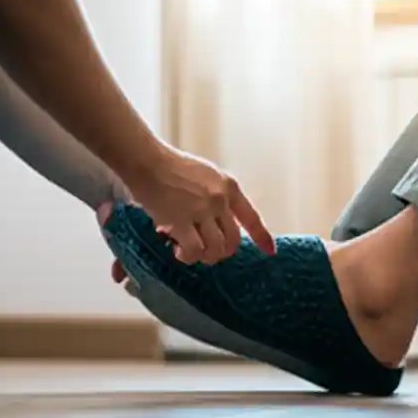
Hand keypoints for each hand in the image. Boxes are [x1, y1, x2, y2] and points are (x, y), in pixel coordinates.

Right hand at [121, 144, 275, 264]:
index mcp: (228, 186)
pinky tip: (178, 250)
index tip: (270, 251)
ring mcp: (202, 210)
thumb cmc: (170, 167)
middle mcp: (220, 199)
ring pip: (215, 249)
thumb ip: (217, 196)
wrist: (147, 161)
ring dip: (203, 256)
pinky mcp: (181, 220)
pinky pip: (194, 250)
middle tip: (206, 252)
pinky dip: (188, 256)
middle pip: (233, 241)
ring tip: (187, 251)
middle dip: (221, 252)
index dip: (262, 237)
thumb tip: (217, 224)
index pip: (251, 217)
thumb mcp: (205, 175)